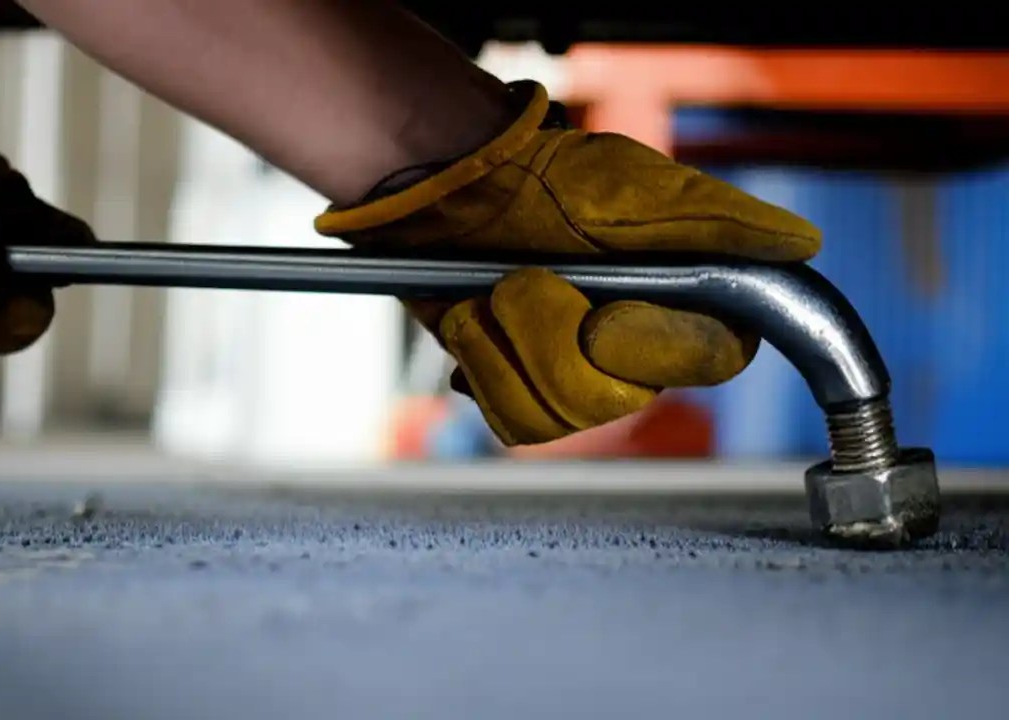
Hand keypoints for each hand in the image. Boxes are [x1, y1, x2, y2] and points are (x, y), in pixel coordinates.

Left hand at [316, 80, 820, 445]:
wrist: (449, 189)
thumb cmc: (541, 178)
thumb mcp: (628, 187)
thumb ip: (713, 220)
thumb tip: (802, 243)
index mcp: (683, 299)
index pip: (709, 359)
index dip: (650, 348)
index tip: (601, 321)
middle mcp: (636, 347)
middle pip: (609, 401)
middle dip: (546, 338)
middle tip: (518, 281)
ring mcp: (577, 374)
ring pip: (554, 417)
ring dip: (504, 347)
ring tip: (489, 298)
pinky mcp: (522, 389)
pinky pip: (513, 422)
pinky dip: (483, 368)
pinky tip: (474, 326)